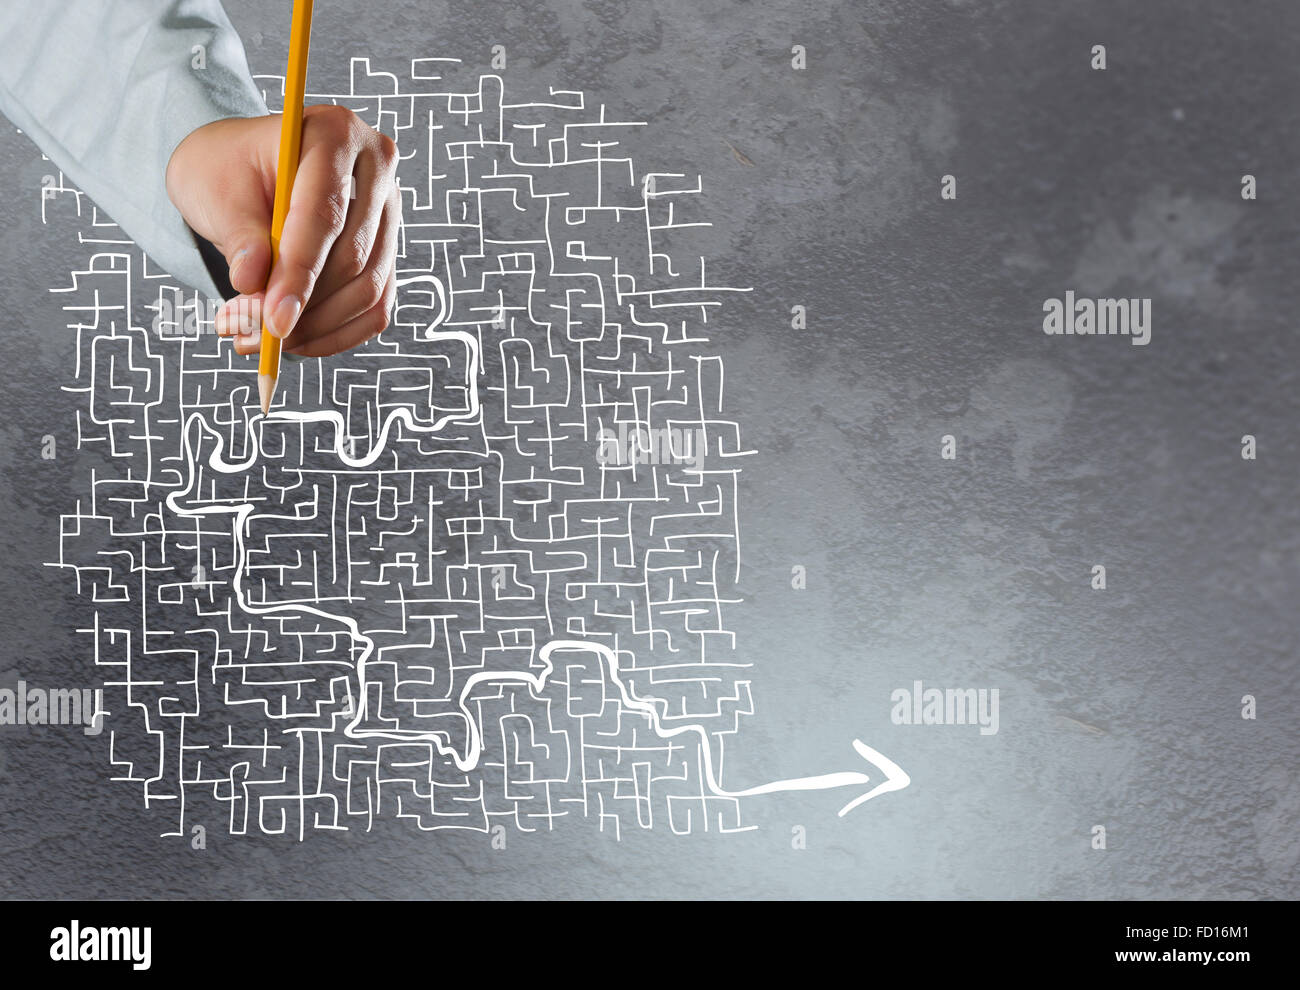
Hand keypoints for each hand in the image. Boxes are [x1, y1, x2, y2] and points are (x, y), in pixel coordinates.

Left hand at [165, 105, 400, 356]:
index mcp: (334, 134)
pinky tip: (298, 339)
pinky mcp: (388, 249)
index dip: (300, 274)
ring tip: (264, 339)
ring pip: (370, 289)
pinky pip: (375, 307)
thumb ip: (240, 235)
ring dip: (318, 326)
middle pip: (354, 258)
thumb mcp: (215, 190)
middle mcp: (376, 169)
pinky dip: (337, 334)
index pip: (325, 215)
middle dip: (306, 308)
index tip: (274, 321)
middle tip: (256, 335)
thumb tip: (253, 284)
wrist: (244, 166)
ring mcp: (389, 212)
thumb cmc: (227, 168)